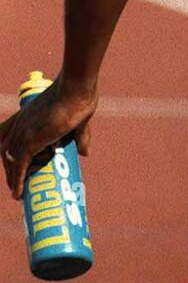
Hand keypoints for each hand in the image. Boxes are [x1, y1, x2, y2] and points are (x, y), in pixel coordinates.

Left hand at [0, 74, 96, 199]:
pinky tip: (18, 194)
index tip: (12, 162)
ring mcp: (24, 132)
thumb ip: (80, 137)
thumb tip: (84, 154)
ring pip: (9, 160)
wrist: (76, 89)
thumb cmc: (80, 96)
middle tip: (17, 182)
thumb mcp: (79, 120)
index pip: (6, 132)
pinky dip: (17, 181)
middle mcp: (21, 123)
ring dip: (12, 178)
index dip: (7, 149)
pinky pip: (19, 167)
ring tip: (17, 192)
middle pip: (5, 149)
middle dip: (8, 167)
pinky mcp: (30, 142)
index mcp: (28, 113)